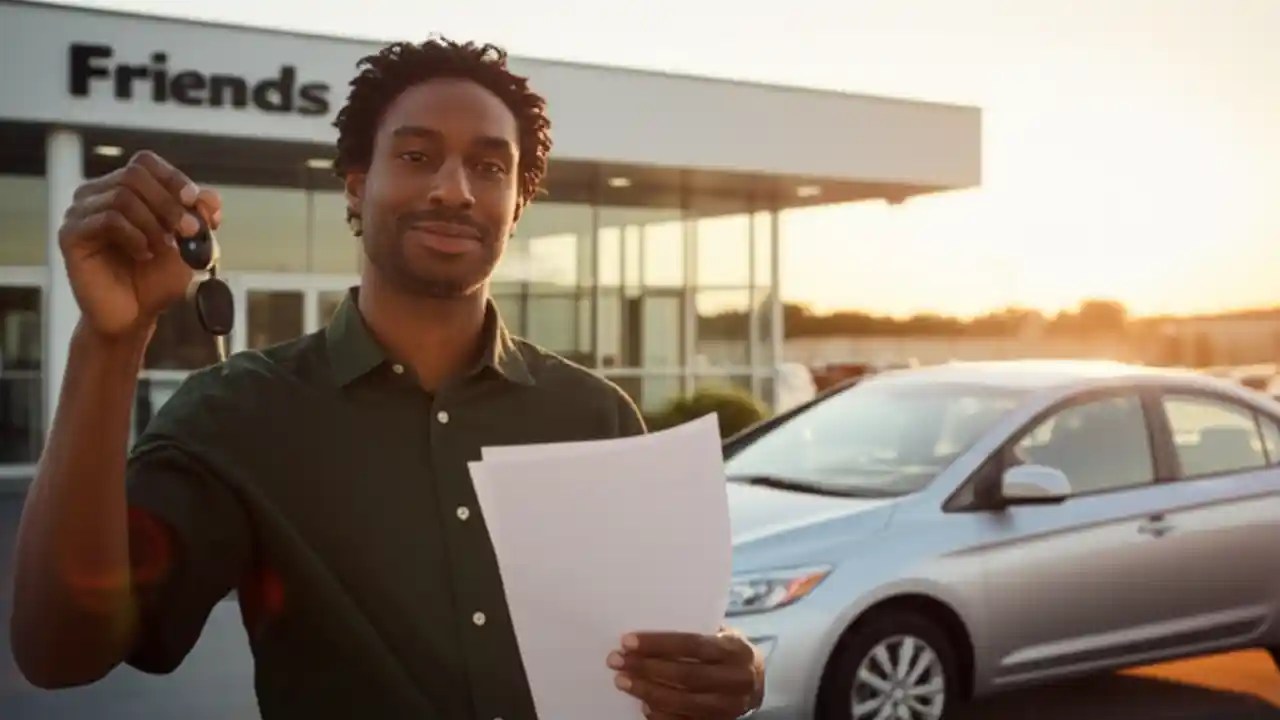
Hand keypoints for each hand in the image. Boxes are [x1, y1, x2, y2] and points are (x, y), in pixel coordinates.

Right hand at [59, 150, 221, 338]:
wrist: (134, 316)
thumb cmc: (156, 278)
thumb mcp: (189, 245)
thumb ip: (200, 217)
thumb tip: (208, 197)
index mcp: (123, 189)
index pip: (145, 162)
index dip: (173, 178)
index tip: (194, 201)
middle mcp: (98, 195)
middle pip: (134, 175)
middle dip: (169, 203)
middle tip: (189, 231)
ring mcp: (81, 213)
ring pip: (121, 196)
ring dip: (153, 223)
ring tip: (164, 248)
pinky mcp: (71, 235)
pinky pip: (107, 219)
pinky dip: (135, 236)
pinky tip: (144, 254)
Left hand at [608, 628, 763, 718]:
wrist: (758, 683)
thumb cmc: (729, 652)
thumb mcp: (722, 635)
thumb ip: (697, 631)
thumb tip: (649, 621)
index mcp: (735, 649)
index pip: (693, 645)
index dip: (659, 644)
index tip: (628, 641)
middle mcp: (736, 679)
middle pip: (686, 675)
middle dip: (647, 668)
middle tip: (617, 661)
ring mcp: (730, 706)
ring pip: (684, 702)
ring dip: (649, 692)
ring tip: (623, 682)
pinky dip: (663, 715)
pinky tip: (643, 705)